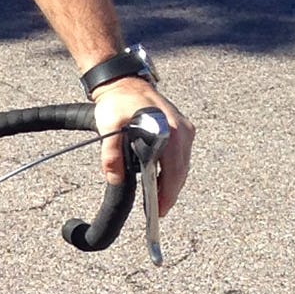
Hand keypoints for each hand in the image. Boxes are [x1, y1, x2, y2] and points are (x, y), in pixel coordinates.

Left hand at [91, 77, 192, 215]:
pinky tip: (161, 180)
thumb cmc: (118, 101)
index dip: (168, 193)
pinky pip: (180, 157)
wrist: (124, 82)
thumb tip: (115, 180)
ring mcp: (185, 130)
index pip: (173, 170)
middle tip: (158, 211)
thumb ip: (111, 154)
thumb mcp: (109, 126)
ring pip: (182, 165)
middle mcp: (183, 130)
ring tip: (159, 201)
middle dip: (170, 192)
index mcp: (170, 130)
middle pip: (180, 171)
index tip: (160, 210)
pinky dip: (172, 170)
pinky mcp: (182, 129)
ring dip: (172, 182)